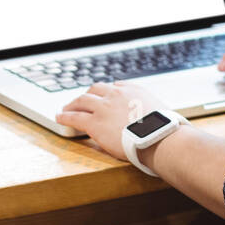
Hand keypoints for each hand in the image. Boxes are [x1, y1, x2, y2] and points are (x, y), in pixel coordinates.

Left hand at [56, 81, 171, 162]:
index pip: (115, 87)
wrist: (158, 137)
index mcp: (133, 90)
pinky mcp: (94, 122)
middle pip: (96, 89)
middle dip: (88, 95)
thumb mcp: (163, 112)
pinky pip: (74, 116)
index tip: (104, 96)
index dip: (107, 92)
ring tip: (66, 109)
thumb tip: (157, 116)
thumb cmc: (165, 130)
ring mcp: (103, 107)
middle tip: (82, 101)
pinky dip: (65, 116)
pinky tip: (60, 118)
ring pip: (82, 100)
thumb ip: (154, 110)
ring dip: (73, 104)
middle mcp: (116, 94)